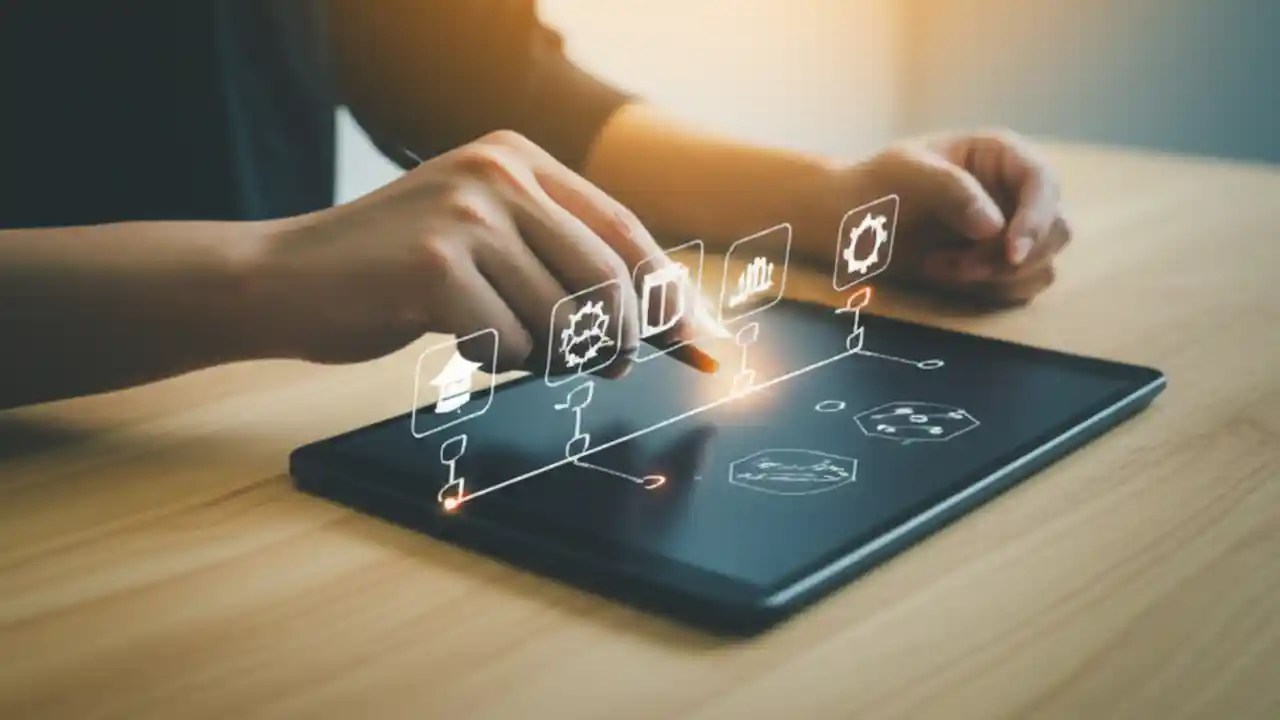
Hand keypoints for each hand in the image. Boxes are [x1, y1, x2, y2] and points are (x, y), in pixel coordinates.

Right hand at [259, 130, 689, 375]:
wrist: (280, 280)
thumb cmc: (390, 275)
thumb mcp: (483, 240)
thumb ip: (558, 260)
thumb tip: (658, 323)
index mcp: (518, 159)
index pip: (625, 234)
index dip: (671, 299)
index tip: (706, 351)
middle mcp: (499, 173)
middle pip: (609, 281)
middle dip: (619, 342)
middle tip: (607, 369)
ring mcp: (466, 215)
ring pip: (562, 321)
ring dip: (547, 358)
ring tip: (503, 345)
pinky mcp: (434, 265)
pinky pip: (509, 344)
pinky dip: (494, 364)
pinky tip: (457, 345)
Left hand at [847, 129, 1070, 304]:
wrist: (848, 224)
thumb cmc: (875, 186)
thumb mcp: (906, 173)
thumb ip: (952, 190)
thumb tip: (995, 225)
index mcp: (1000, 156)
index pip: (1044, 183)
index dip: (1037, 218)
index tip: (1011, 251)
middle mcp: (1014, 193)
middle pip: (1056, 230)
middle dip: (1011, 257)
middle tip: (958, 267)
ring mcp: (1011, 231)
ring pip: (1041, 265)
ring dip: (995, 278)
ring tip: (939, 267)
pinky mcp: (999, 265)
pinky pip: (1020, 288)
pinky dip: (988, 291)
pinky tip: (944, 275)